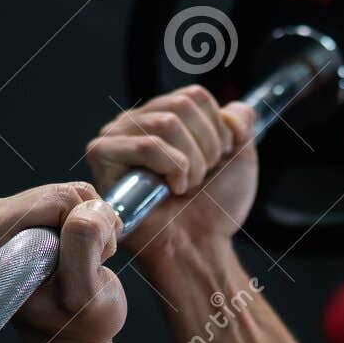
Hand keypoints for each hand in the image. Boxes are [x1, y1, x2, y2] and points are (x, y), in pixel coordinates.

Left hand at [0, 182, 125, 342]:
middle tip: (86, 269)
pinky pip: (77, 195)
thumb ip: (83, 246)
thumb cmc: (75, 323)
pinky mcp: (26, 210)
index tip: (77, 270)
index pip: (57, 201)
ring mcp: (4, 213)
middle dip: (88, 227)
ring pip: (74, 192)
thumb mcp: (83, 295)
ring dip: (93, 228)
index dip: (82, 232)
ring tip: (84, 265)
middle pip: (64, 192)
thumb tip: (90, 209)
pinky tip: (83, 253)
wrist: (71, 337)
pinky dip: (92, 222)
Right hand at [84, 85, 256, 254]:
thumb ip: (240, 123)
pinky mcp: (102, 155)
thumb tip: (234, 107)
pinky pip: (147, 145)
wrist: (200, 245)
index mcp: (165, 116)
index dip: (217, 132)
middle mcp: (138, 122)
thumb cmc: (213, 210)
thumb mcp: (241, 158)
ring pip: (167, 124)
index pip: (195, 97)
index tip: (215, 163)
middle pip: (182, 105)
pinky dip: (170, 169)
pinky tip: (168, 190)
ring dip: (190, 164)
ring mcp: (118, 136)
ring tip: (183, 187)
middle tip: (198, 179)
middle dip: (205, 149)